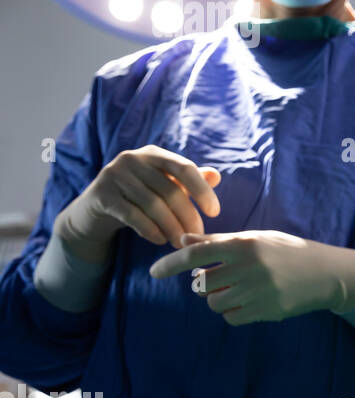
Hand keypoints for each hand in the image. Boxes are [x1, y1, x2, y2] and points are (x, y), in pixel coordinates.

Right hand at [57, 145, 220, 260]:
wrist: (95, 211)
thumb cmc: (138, 197)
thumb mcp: (164, 186)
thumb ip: (190, 181)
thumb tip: (216, 176)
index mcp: (153, 154)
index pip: (184, 168)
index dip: (202, 190)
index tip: (215, 213)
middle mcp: (132, 159)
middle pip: (170, 190)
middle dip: (187, 217)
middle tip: (197, 236)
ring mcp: (113, 175)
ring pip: (153, 205)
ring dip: (171, 227)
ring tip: (180, 243)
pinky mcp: (101, 195)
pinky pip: (132, 215)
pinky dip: (150, 230)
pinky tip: (160, 240)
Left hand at [149, 231, 354, 324]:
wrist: (326, 273)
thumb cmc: (287, 252)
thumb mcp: (256, 239)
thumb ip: (219, 242)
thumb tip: (183, 240)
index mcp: (244, 244)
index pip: (196, 254)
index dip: (171, 264)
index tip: (153, 273)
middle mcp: (249, 267)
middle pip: (202, 284)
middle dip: (206, 284)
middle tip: (224, 278)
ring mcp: (258, 291)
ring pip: (215, 303)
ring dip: (220, 299)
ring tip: (241, 290)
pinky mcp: (267, 310)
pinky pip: (232, 318)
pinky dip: (235, 312)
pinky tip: (252, 302)